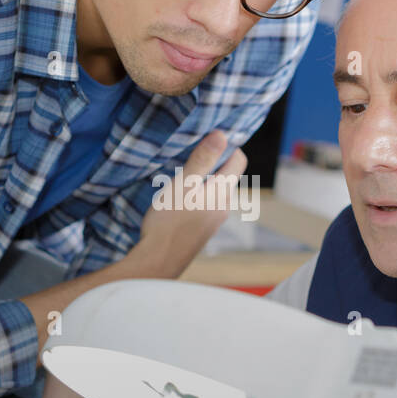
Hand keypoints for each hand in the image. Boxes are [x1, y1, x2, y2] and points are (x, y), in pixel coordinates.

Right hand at [132, 130, 246, 277]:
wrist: (158, 262)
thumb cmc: (167, 222)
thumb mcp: (182, 185)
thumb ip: (202, 160)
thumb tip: (221, 135)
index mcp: (222, 192)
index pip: (239, 160)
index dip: (227, 146)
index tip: (207, 139)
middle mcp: (224, 207)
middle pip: (227, 175)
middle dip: (214, 162)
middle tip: (190, 154)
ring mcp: (215, 221)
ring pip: (216, 190)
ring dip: (203, 180)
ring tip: (181, 176)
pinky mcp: (203, 230)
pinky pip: (207, 204)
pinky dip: (198, 195)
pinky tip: (179, 199)